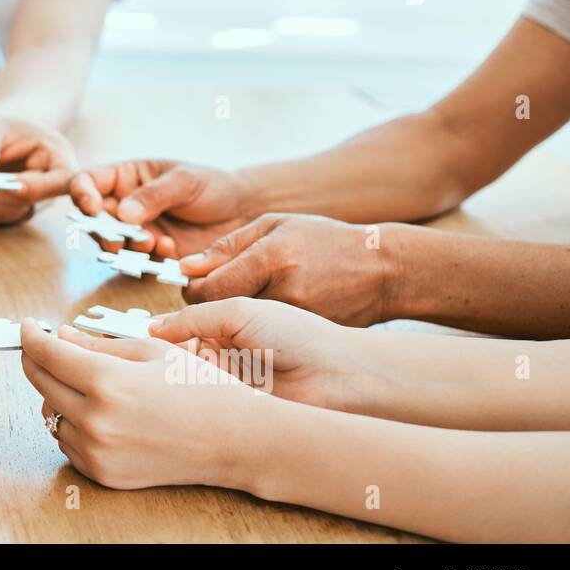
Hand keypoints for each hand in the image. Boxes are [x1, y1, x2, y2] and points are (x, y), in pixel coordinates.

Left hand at [0, 113, 75, 224]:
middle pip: (27, 199)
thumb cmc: (0, 125)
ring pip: (8, 212)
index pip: (61, 181)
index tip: (16, 184)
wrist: (1, 133)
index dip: (39, 186)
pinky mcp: (17, 210)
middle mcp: (52, 184)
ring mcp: (35, 201)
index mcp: (59, 157)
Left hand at [20, 319, 263, 490]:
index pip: (47, 354)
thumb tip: (58, 337)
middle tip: (43, 347)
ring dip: (55, 394)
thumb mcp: (150, 351)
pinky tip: (95, 411)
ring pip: (50, 415)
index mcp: (107, 382)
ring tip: (81, 381)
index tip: (28, 327)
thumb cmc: (200, 387)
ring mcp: (98, 452)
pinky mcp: (103, 474)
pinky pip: (67, 443)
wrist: (235, 440)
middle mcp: (96, 420)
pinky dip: (71, 424)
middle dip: (36, 360)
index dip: (31, 336)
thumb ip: (97, 345)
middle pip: (40, 384)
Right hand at [70, 159, 249, 257]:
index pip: (88, 181)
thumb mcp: (184, 181)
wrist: (241, 213)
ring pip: (111, 243)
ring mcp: (136, 231)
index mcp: (126, 177)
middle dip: (103, 230)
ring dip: (125, 247)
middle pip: (93, 219)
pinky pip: (137, 262)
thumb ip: (153, 195)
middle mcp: (124, 205)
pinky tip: (170, 250)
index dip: (82, 194)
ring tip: (151, 243)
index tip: (93, 208)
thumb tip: (123, 213)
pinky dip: (148, 259)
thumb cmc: (211, 186)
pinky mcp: (151, 254)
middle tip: (119, 238)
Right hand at [148, 297, 361, 410]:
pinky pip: (198, 403)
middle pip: (170, 357)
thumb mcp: (241, 311)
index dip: (150, 332)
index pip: (174, 328)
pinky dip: (184, 399)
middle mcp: (218, 355)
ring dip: (166, 378)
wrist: (337, 376)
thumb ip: (195, 316)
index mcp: (220, 326)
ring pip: (180, 381)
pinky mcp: (229, 409)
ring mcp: (222, 383)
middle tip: (127, 358)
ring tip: (150, 374)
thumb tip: (152, 326)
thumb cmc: (299, 335)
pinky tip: (174, 393)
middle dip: (151, 357)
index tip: (123, 335)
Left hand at [180, 213, 393, 327]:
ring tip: (239, 309)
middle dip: (206, 309)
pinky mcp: (307, 338)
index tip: (193, 284)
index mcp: (273, 258)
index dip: (193, 289)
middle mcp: (285, 291)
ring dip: (229, 325)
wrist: (382, 271)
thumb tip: (186, 267)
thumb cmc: (324, 241)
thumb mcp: (274, 226)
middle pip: (222, 313)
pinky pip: (265, 342)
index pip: (211, 287)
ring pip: (241, 332)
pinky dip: (255, 336)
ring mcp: (299, 320)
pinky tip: (264, 324)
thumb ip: (227, 246)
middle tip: (209, 300)